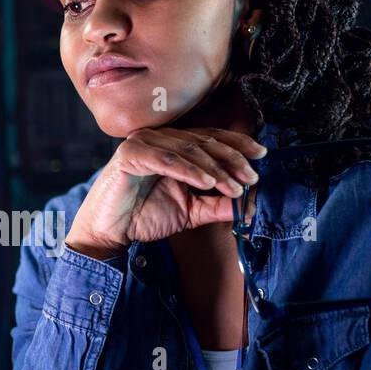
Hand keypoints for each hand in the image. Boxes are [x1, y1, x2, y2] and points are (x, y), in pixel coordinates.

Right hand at [65, 127, 266, 258]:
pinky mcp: (129, 155)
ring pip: (188, 150)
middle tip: (250, 177)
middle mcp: (158, 138)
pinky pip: (166, 159)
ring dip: (215, 169)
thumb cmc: (144, 217)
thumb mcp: (191, 211)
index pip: (210, 137)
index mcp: (172, 145)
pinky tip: (207, 182)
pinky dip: (189, 170)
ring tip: (234, 186)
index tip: (261, 155)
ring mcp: (143, 143)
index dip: (237, 144)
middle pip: (203, 141)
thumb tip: (251, 203)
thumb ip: (218, 205)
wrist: (109, 232)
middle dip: (231, 160)